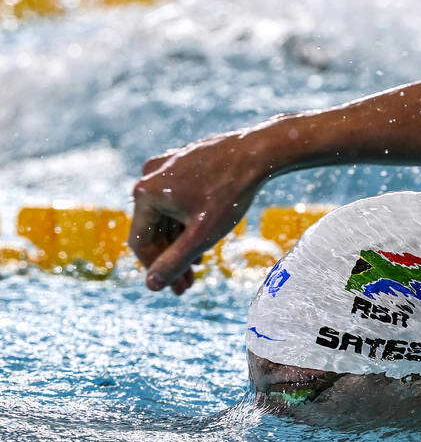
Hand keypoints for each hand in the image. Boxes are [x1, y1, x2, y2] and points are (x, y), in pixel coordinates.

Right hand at [129, 133, 262, 294]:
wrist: (258, 152)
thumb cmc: (230, 193)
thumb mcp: (202, 235)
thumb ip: (174, 262)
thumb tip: (151, 285)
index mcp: (145, 193)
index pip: (141, 243)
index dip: (156, 270)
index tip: (175, 289)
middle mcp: (149, 176)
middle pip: (154, 229)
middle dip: (171, 258)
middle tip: (188, 285)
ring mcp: (165, 167)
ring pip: (167, 216)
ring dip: (180, 242)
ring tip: (198, 266)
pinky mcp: (182, 163)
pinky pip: (178, 201)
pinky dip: (187, 221)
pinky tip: (203, 240)